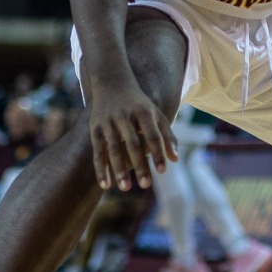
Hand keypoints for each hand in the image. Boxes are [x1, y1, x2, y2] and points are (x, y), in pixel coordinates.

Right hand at [84, 75, 175, 190]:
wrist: (111, 83)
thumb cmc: (139, 104)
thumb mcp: (156, 114)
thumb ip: (167, 136)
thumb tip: (175, 160)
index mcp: (143, 112)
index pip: (152, 135)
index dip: (158, 152)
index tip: (163, 171)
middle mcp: (124, 116)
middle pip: (132, 144)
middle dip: (139, 165)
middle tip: (146, 185)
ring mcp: (108, 122)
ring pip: (113, 149)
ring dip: (118, 169)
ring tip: (125, 188)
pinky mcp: (95, 129)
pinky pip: (98, 152)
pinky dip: (100, 169)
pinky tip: (105, 185)